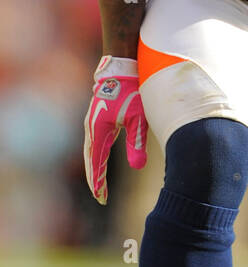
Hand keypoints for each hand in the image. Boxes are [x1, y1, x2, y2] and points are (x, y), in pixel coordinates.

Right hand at [83, 56, 147, 204]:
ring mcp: (92, 123)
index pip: (96, 162)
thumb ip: (137, 142)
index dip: (99, 182)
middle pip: (90, 160)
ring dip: (94, 169)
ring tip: (99, 186)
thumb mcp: (139, 118)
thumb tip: (138, 167)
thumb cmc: (132, 92)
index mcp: (99, 129)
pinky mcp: (96, 119)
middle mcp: (91, 128)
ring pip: (90, 152)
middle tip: (101, 197)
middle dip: (95, 179)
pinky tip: (99, 164)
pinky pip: (93, 143)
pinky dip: (95, 157)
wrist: (122, 69)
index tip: (102, 198)